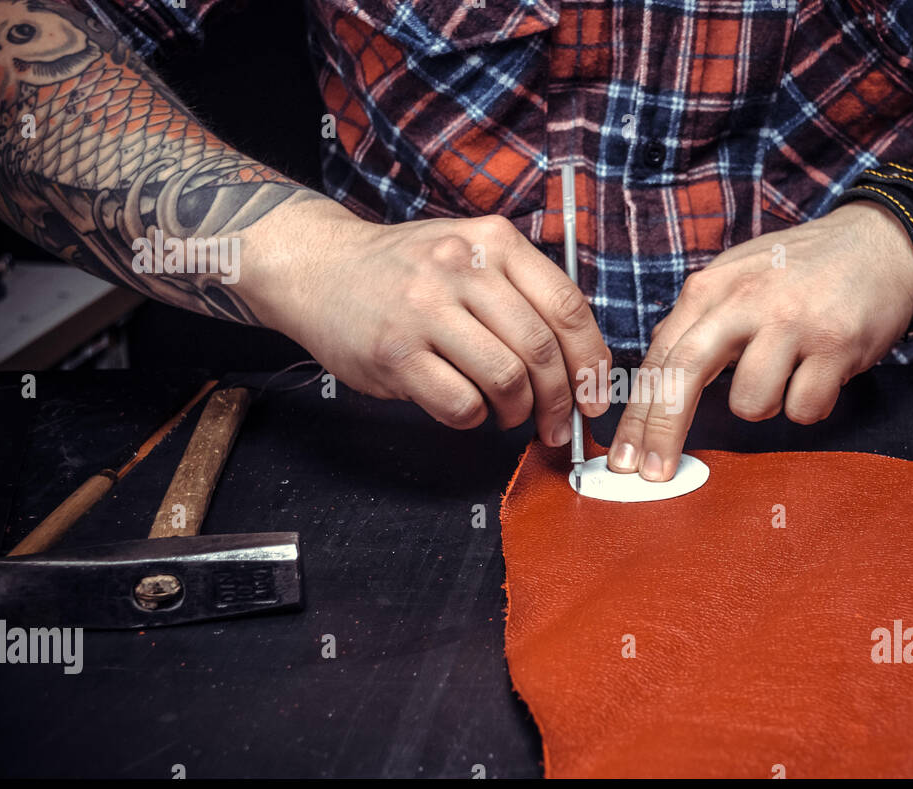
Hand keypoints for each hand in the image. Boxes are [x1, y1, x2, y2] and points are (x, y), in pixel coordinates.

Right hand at [242, 199, 611, 444]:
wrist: (317, 268)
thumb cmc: (404, 270)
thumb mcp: (469, 251)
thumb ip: (522, 291)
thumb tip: (579, 359)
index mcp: (494, 241)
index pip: (567, 307)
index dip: (591, 361)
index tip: (595, 395)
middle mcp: (461, 267)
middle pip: (540, 350)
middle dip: (558, 400)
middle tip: (555, 423)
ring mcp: (424, 309)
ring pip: (505, 379)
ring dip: (515, 412)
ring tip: (506, 414)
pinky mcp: (394, 353)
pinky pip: (460, 403)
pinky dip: (473, 417)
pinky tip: (466, 407)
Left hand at [607, 201, 912, 479]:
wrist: (880, 242)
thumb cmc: (802, 270)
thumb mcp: (736, 278)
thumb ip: (696, 323)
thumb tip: (655, 374)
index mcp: (711, 288)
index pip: (659, 358)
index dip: (636, 414)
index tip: (623, 456)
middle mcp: (744, 301)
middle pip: (683, 376)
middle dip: (662, 432)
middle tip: (653, 473)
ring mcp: (791, 321)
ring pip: (749, 403)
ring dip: (764, 406)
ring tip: (787, 375)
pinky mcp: (835, 343)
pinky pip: (803, 408)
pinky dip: (809, 404)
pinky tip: (820, 375)